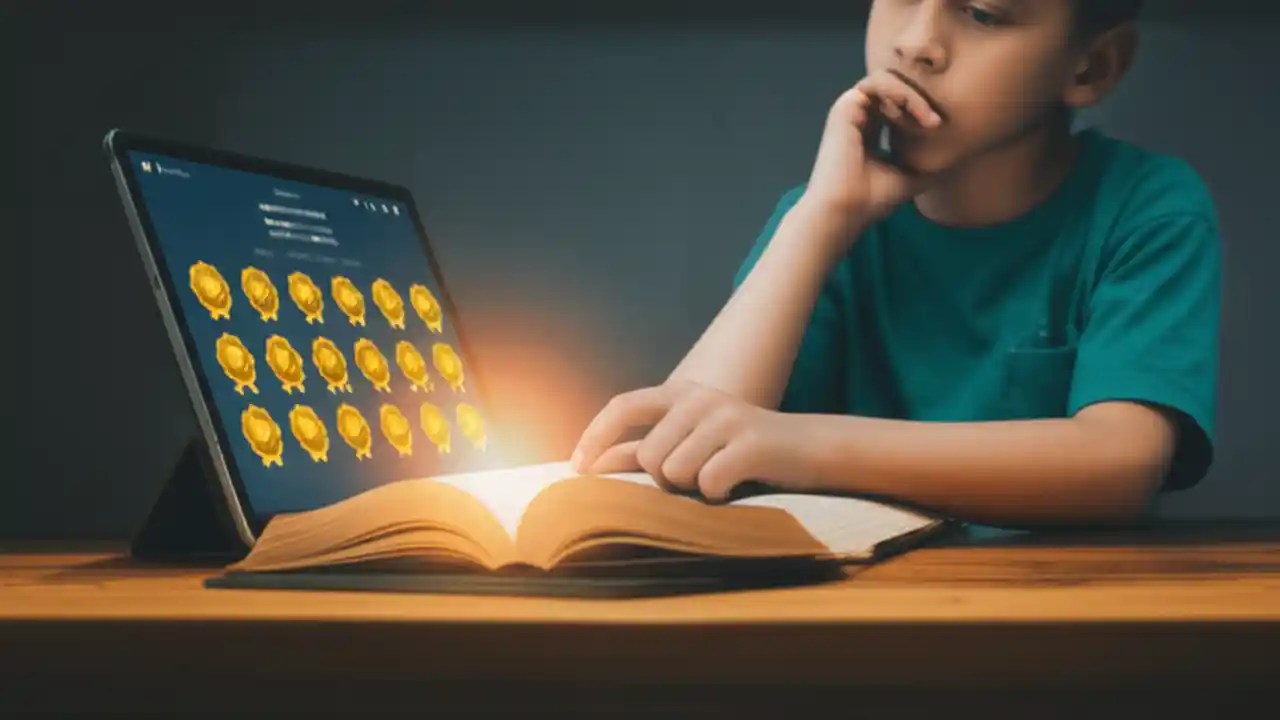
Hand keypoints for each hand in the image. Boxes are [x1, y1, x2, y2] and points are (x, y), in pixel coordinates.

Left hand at [570, 380, 809, 501]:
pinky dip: (719, 496)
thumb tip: (590, 466)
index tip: (577, 469)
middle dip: (665, 481)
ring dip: (693, 489)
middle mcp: (699, 397)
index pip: (623, 407)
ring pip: (675, 474)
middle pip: (648, 456)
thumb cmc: (740, 453)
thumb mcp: (691, 443)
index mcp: (681, 393)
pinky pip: (707, 484)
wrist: (809, 449)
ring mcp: (725, 417)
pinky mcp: (748, 442)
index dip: (595, 437)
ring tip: (720, 478)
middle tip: (696, 479)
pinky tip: (738, 485)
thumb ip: (646, 448)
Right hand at [803, 69, 945, 227]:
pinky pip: (880, 81)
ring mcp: (851, 109)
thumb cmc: (873, 200)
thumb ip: (928, 162)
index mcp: (869, 131)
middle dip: (920, 97)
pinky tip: (918, 113)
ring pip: (889, 79)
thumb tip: (957, 157)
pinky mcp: (846, 105)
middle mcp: (859, 117)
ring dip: (915, 94)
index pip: (897, 104)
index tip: (938, 128)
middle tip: (938, 122)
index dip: (921, 108)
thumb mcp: (911, 178)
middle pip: (894, 87)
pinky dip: (903, 92)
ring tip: (931, 120)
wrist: (847, 209)